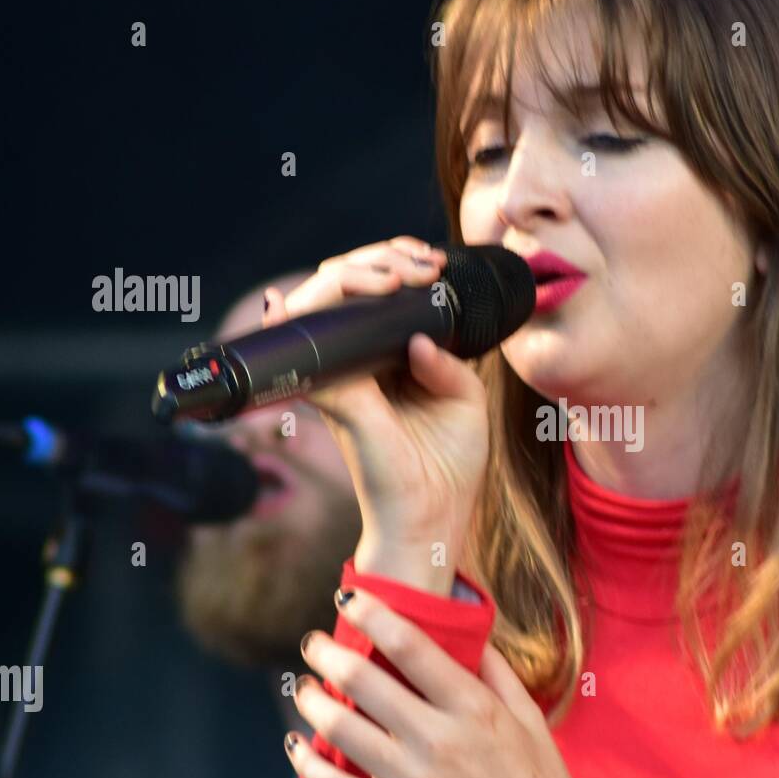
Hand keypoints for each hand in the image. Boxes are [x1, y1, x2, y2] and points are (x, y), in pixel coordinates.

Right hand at [264, 238, 489, 582]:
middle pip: (343, 285)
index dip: (395, 263)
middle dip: (379, 257)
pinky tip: (347, 292)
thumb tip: (416, 334)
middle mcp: (355, 363)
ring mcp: (340, 377)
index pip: (374, 293)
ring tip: (398, 275)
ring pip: (319, 300)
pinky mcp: (335, 395)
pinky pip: (313, 342)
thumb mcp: (465, 401)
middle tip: (422, 265)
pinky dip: (315, 310)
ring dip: (355, 272)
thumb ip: (446, 359)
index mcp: (385, 359)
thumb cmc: (447, 466)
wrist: (433, 519)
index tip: (434, 264)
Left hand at [288, 587, 639, 777]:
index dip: (372, 613)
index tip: (350, 598)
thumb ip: (496, 673)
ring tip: (303, 689)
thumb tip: (468, 636)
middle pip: (362, 680)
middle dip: (327, 653)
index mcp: (473, 707)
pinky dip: (307, 764)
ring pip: (340, 728)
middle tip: (312, 643)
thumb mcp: (530, 719)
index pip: (409, 644)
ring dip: (311, 701)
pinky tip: (297, 746)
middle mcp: (439, 738)